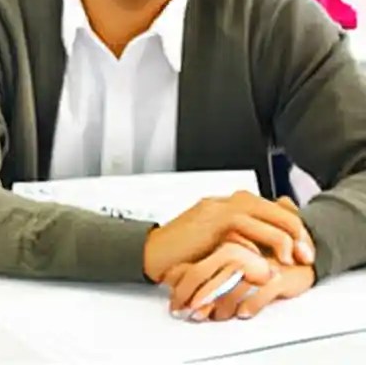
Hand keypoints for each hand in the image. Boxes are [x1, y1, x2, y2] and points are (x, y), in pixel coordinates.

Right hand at [143, 192, 314, 282]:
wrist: (152, 254)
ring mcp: (217, 209)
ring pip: (264, 213)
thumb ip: (240, 241)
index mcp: (226, 206)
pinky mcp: (211, 220)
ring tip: (294, 256)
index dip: (291, 227)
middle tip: (306, 253)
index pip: (270, 208)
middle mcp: (224, 202)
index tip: (303, 249)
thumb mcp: (217, 245)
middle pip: (272, 207)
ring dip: (286, 236)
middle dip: (296, 230)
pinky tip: (272, 256)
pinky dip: (264, 239)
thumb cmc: (181, 254)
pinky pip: (247, 224)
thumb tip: (267, 252)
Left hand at [164, 243, 313, 321]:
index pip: (194, 270)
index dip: (182, 291)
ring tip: (216, 317)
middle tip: (191, 316)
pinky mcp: (279, 277)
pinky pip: (262, 292)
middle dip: (196, 301)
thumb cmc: (260, 265)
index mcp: (222, 249)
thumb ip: (210, 276)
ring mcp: (257, 266)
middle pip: (208, 280)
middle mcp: (237, 254)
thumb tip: (184, 295)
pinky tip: (243, 314)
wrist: (298, 258)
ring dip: (222, 307)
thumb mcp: (231, 266)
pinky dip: (251, 305)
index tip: (175, 307)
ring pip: (232, 288)